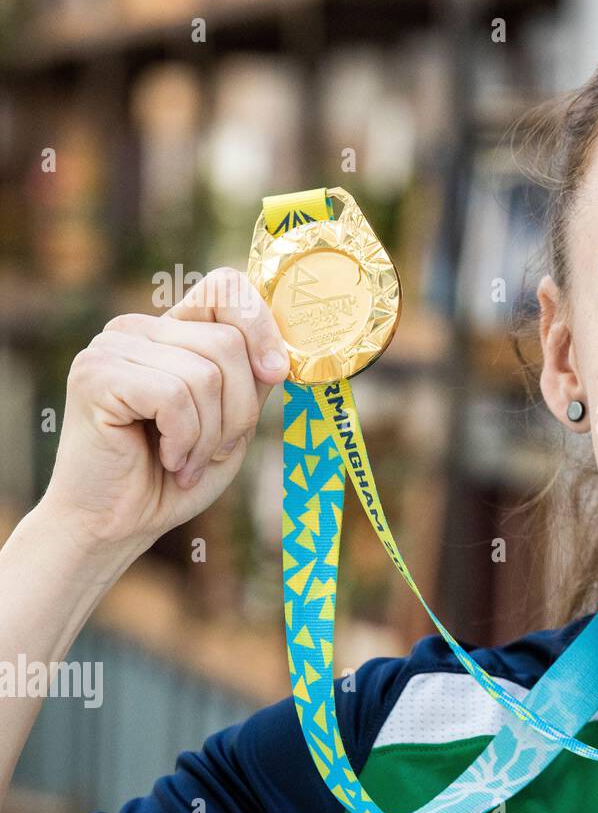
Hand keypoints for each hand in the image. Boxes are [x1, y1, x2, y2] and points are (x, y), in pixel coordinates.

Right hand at [40, 267, 288, 552]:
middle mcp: (137, 329)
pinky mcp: (95, 375)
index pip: (226, 287)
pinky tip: (167, 458)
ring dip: (211, 433)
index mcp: (171, 330)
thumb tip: (287, 346)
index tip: (276, 373)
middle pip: (228, 342)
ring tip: (186, 459)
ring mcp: (111, 348)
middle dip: (240, 409)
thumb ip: (254, 375)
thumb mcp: (233, 419)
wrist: (116, 525)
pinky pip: (175, 396)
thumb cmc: (176, 475)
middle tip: (215, 449)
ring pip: (206, 373)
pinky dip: (185, 439)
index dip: (262, 325)